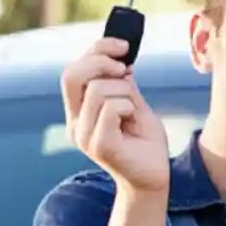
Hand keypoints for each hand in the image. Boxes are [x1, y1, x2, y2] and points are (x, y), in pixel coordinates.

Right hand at [60, 37, 168, 192]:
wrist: (154, 178)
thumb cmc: (144, 142)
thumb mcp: (133, 104)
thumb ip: (121, 84)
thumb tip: (119, 58)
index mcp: (78, 113)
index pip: (72, 71)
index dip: (96, 50)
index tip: (124, 47)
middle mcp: (75, 124)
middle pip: (72, 75)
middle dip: (102, 61)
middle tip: (127, 70)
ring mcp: (84, 136)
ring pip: (99, 89)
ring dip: (125, 91)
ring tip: (134, 109)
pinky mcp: (100, 145)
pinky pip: (112, 108)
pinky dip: (129, 106)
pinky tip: (134, 119)